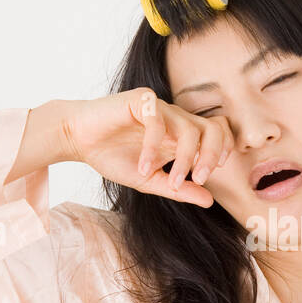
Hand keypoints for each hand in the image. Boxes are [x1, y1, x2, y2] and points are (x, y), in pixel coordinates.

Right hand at [59, 89, 233, 207]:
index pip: (217, 133)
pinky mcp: (142, 101)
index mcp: (181, 136)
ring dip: (184, 158)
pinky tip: (143, 166)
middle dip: (212, 155)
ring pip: (189, 128)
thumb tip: (210, 202)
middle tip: (201, 179)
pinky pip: (158, 122)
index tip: (209, 175)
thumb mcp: (149, 181)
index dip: (222, 150)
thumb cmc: (112, 156)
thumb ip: (178, 189)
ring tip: (172, 180)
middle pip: (212, 128)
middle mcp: (175, 120)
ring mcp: (161, 108)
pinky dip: (154, 148)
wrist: (78, 139)